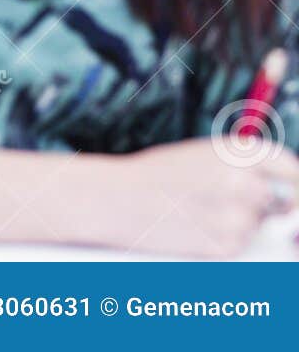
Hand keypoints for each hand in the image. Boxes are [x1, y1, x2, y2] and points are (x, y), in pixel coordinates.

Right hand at [98, 139, 298, 257]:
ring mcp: (240, 217)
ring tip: (201, 212)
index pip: (290, 167)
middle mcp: (245, 182)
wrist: (116, 200)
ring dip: (241, 222)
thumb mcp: (201, 156)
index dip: (290, 179)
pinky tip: (195, 226)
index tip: (286, 187)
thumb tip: (278, 186)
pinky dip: (224, 238)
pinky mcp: (229, 245)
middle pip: (283, 199)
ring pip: (260, 224)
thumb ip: (242, 166)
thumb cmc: (154, 176)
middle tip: (232, 200)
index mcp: (239, 152)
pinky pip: (241, 244)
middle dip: (266, 203)